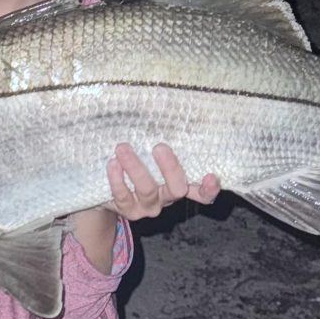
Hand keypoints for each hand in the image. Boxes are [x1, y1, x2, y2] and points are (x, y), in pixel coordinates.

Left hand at [104, 142, 219, 220]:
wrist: (108, 187)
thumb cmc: (138, 161)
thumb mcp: (152, 152)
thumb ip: (165, 140)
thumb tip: (166, 108)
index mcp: (178, 184)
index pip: (203, 193)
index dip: (209, 189)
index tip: (211, 176)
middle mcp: (166, 197)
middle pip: (176, 189)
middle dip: (170, 168)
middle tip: (159, 147)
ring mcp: (147, 206)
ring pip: (146, 190)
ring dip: (135, 167)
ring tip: (122, 148)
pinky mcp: (127, 209)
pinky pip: (123, 196)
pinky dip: (117, 179)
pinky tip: (112, 164)